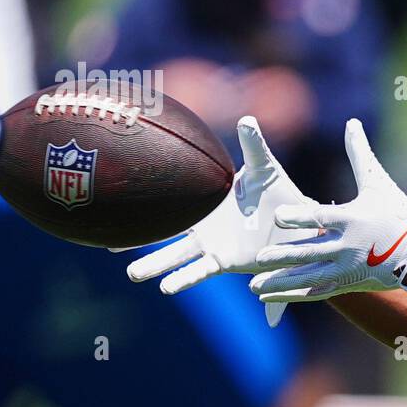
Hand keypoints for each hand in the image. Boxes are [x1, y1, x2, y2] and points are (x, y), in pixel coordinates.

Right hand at [122, 116, 317, 323]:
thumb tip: (247, 119)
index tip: (118, 202)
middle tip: (109, 245)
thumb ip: (253, 146)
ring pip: (176, 258)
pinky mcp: (226, 261)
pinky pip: (200, 271)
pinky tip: (166, 287)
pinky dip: (183, 279)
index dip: (146, 204)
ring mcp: (212, 246)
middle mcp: (203, 227)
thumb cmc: (279, 191)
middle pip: (164, 235)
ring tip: (133, 274)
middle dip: (138, 241)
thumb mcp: (264, 167)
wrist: (296, 220)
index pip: (170, 203)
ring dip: (155, 265)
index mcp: (205, 202)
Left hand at [248, 119, 406, 303]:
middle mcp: (349, 246)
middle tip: (260, 257)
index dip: (299, 217)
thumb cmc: (397, 212)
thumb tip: (352, 122)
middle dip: (284, 256)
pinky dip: (291, 296)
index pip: (321, 218)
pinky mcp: (348, 283)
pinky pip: (315, 292)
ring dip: (280, 282)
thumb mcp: (378, 182)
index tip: (278, 215)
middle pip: (310, 253)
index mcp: (353, 219)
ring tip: (254, 285)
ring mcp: (348, 268)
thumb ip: (359, 154)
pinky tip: (269, 295)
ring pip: (308, 278)